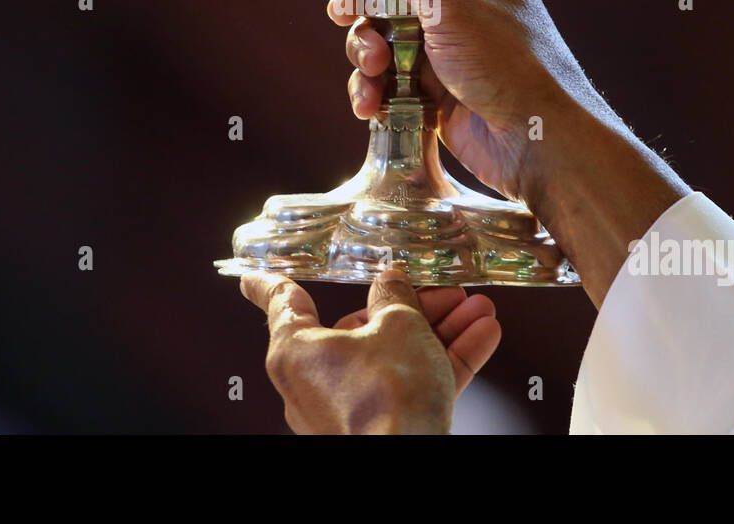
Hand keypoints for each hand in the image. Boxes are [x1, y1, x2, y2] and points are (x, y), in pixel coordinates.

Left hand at [241, 268, 500, 433]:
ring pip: (395, 356)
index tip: (251, 277)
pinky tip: (481, 337)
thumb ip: (395, 297)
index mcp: (297, 350)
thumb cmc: (387, 395)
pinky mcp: (379, 429)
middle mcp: (314, 382)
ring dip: (440, 330)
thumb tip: (393, 284)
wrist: (410, 455)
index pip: (284, 304)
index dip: (270, 284)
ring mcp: (347, 409)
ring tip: (476, 309)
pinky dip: (443, 361)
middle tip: (441, 290)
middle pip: (360, 329)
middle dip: (411, 306)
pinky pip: (411, 386)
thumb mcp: (398, 324)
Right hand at [330, 0, 690, 307]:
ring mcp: (441, 45)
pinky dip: (372, 88)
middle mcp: (457, 0)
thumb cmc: (510, 65)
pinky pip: (385, 77)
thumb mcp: (451, 7)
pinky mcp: (429, 88)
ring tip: (376, 67)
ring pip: (380, 32)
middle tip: (344, 13)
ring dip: (365, 49)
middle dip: (361, 1)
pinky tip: (371, 104)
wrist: (538, 144)